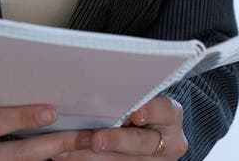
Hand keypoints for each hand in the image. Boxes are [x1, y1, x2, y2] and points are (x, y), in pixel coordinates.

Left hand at [50, 95, 187, 158]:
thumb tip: (93, 84)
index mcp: (171, 116)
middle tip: (95, 140)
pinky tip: (69, 157)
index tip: (134, 113)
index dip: (150, 111)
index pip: (165, 110)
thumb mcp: (139, 95)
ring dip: (92, 157)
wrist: (149, 130)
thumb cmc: (136, 102)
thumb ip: (126, 93)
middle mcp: (169, 142)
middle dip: (116, 141)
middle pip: (142, 142)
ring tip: (67, 151)